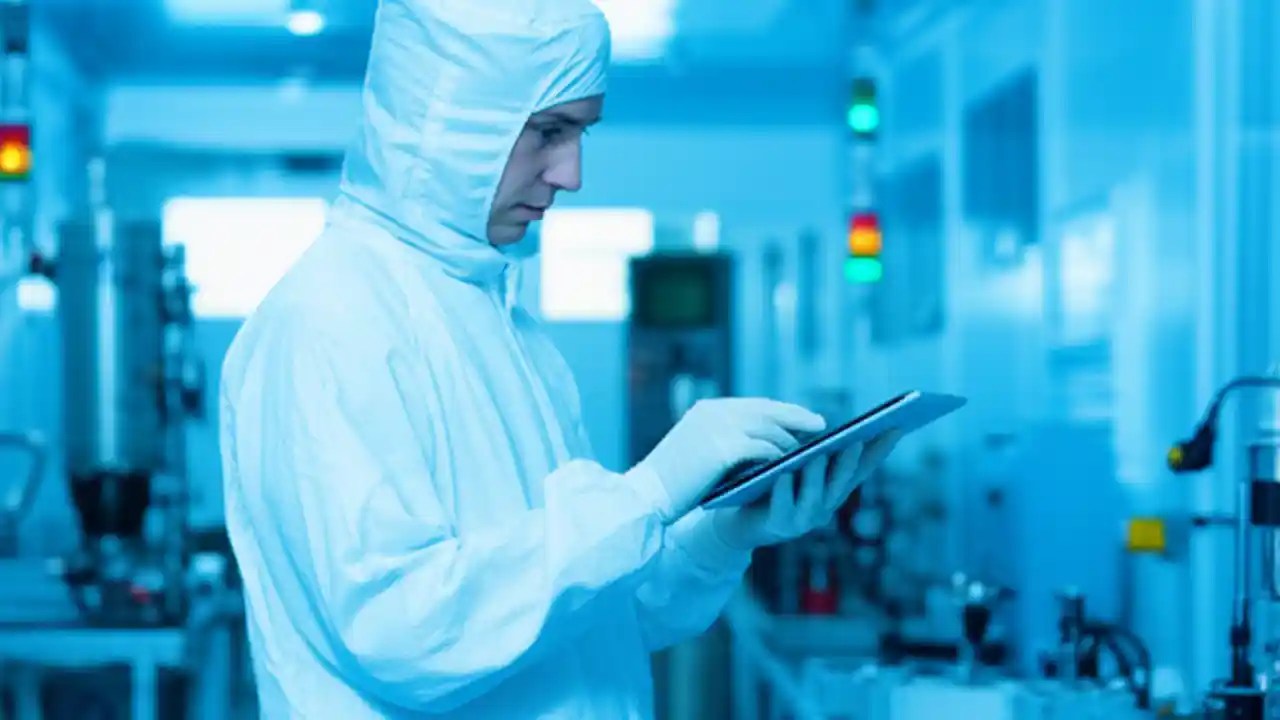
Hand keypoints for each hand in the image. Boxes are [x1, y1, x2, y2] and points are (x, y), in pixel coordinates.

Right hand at [629, 398, 826, 521]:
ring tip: (812, 451)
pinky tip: (794, 465)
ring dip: (792, 440)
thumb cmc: (674, 481)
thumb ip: (727, 439)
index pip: (755, 405)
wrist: (646, 497)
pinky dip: (781, 456)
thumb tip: (766, 442)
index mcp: (708, 410)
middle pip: (767, 410)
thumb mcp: (700, 450)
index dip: (782, 411)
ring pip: (769, 429)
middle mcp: (715, 412)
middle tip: (821, 425)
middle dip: (796, 417)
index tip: (804, 416)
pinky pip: (764, 450)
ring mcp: (719, 428)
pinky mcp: (724, 449)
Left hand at [711, 431, 901, 549]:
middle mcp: (825, 506)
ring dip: (819, 476)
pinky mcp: (778, 526)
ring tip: (818, 455)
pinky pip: (783, 508)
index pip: (863, 466)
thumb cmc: (771, 485)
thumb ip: (815, 450)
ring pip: (816, 497)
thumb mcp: (798, 464)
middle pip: (842, 482)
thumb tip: (825, 421)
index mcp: (833, 488)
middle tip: (855, 440)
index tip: (897, 425)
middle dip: (850, 461)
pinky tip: (783, 474)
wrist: (739, 519)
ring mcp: (803, 519)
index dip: (881, 448)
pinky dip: (785, 491)